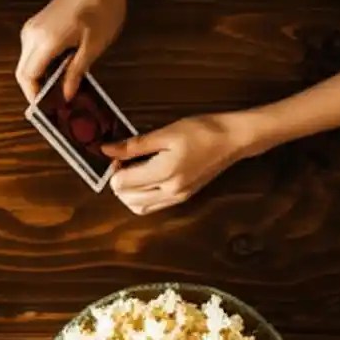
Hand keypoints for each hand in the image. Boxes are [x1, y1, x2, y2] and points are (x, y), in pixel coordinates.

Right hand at [15, 0, 126, 101]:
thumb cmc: (102, 5)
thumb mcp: (94, 45)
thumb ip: (76, 73)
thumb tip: (66, 95)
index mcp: (44, 41)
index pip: (27, 77)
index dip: (35, 96)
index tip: (48, 109)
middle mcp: (31, 35)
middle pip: (23, 72)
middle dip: (36, 90)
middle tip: (56, 103)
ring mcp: (32, 28)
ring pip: (28, 62)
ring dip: (41, 77)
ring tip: (63, 87)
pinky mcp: (38, 24)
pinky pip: (33, 52)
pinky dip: (43, 64)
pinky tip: (63, 68)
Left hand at [103, 112, 252, 214]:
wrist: (232, 139)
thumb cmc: (202, 131)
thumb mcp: (165, 133)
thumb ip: (134, 145)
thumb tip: (107, 150)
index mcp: (164, 174)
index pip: (122, 184)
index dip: (114, 169)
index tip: (120, 154)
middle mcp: (169, 191)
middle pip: (126, 198)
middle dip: (119, 181)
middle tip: (125, 161)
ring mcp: (177, 197)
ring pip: (138, 207)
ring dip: (128, 192)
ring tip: (134, 171)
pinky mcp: (182, 198)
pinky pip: (152, 207)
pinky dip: (141, 198)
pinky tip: (145, 179)